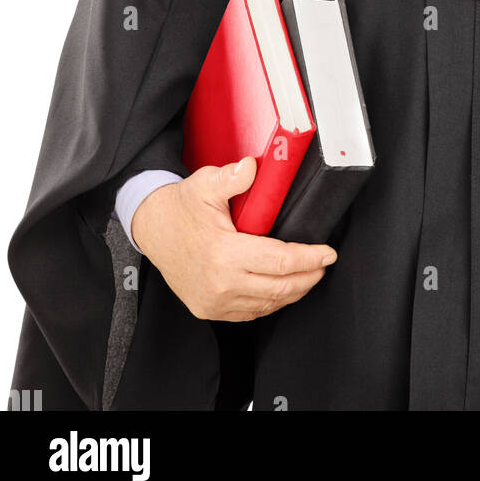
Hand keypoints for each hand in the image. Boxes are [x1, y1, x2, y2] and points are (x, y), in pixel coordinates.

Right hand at [130, 155, 337, 320]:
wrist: (151, 228)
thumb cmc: (181, 207)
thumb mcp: (205, 184)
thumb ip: (233, 177)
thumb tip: (254, 167)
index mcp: (224, 254)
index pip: (280, 261)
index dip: (309, 258)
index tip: (327, 253)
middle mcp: (220, 283)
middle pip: (280, 288)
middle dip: (308, 277)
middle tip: (323, 265)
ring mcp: (214, 301)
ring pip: (267, 304)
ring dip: (293, 292)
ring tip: (308, 277)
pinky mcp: (209, 309)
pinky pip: (249, 313)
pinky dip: (270, 303)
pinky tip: (281, 290)